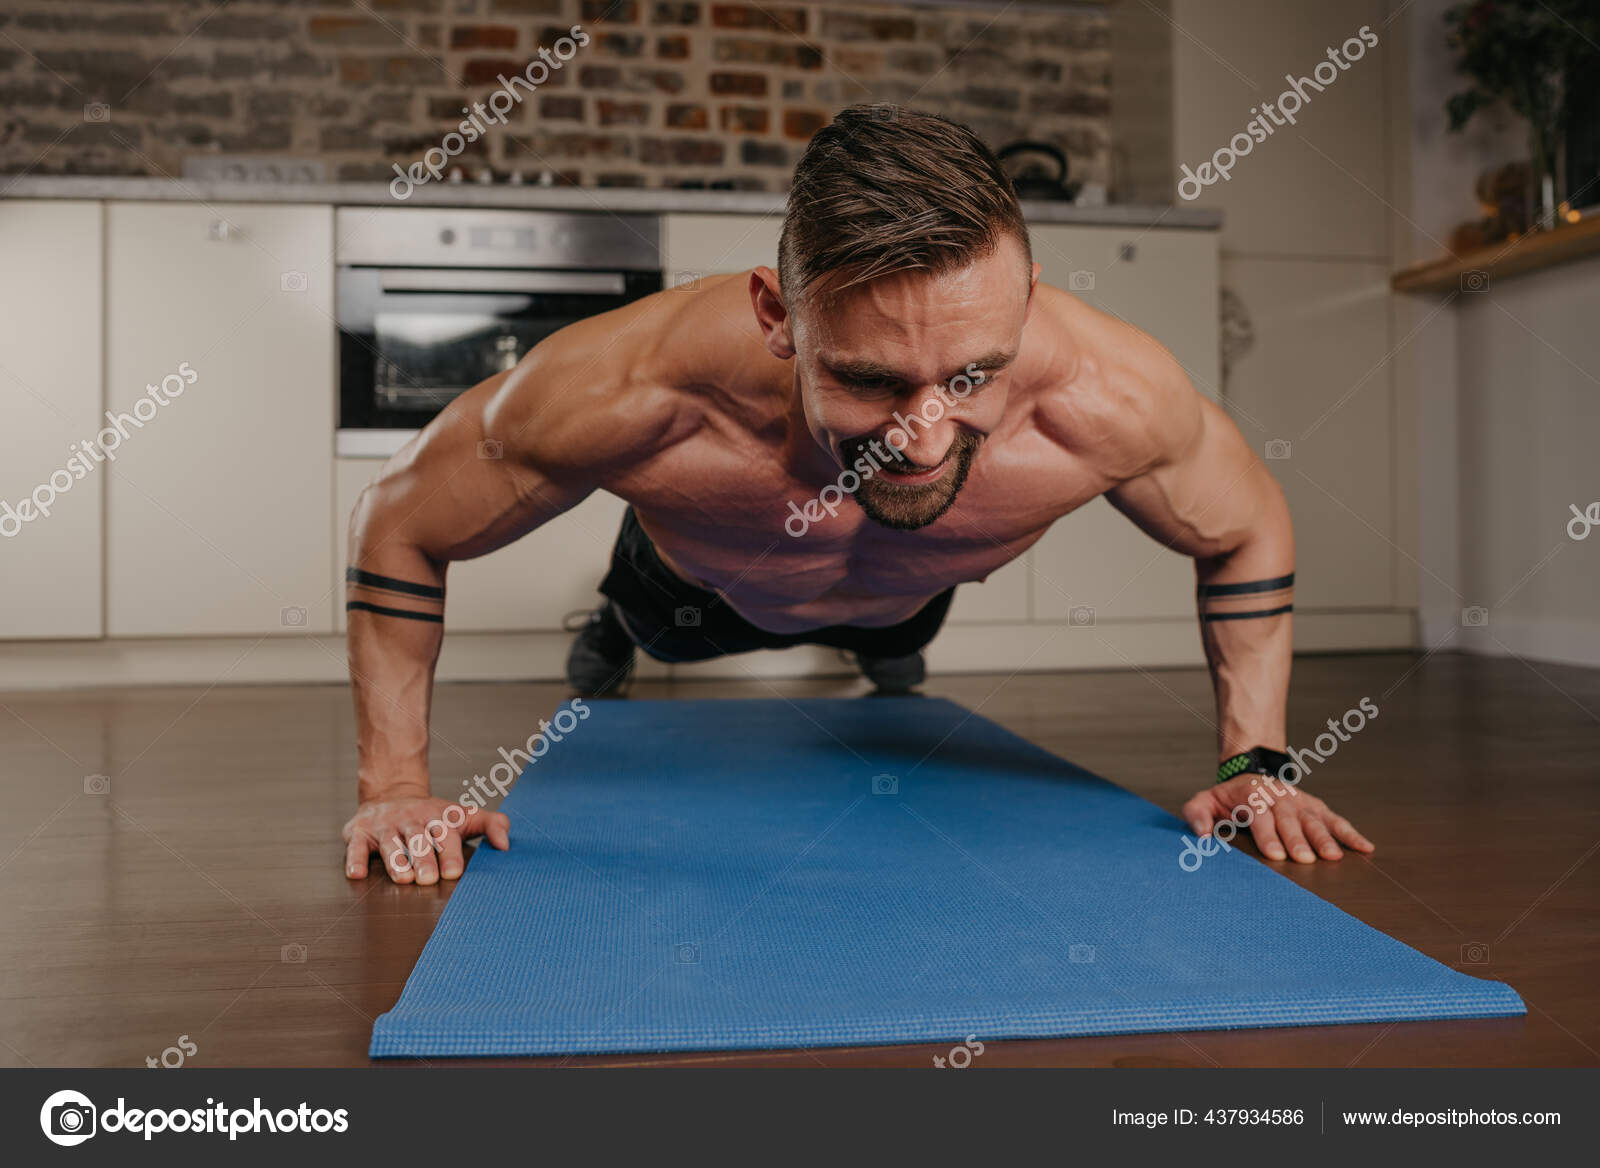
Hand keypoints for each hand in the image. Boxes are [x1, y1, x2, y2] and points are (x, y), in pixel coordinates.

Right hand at [342, 794, 510, 884]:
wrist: (392, 794)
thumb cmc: (434, 816)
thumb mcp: (465, 816)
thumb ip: (492, 825)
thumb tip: (506, 845)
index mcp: (438, 818)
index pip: (445, 834)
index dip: (449, 853)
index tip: (454, 872)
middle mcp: (411, 820)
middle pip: (418, 839)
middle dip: (424, 859)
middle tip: (429, 878)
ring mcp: (385, 826)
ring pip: (389, 843)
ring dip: (395, 861)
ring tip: (403, 878)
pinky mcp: (360, 832)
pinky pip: (356, 846)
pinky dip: (355, 859)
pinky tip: (357, 874)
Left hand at [1182, 775, 1373, 863]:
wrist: (1249, 773)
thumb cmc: (1227, 798)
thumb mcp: (1204, 800)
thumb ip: (1197, 815)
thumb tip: (1201, 835)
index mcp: (1251, 797)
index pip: (1260, 815)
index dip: (1267, 834)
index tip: (1275, 854)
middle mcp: (1279, 798)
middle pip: (1289, 819)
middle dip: (1297, 839)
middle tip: (1305, 859)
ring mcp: (1300, 802)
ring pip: (1314, 819)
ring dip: (1324, 838)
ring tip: (1332, 856)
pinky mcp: (1315, 807)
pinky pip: (1335, 820)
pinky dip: (1351, 833)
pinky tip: (1366, 848)